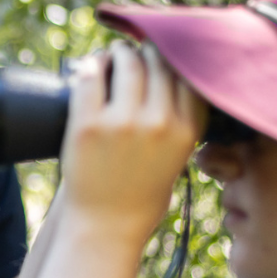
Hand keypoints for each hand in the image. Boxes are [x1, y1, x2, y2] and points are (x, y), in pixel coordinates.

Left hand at [61, 40, 202, 241]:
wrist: (105, 227)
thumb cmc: (140, 194)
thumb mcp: (177, 159)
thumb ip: (182, 125)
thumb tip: (174, 82)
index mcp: (186, 131)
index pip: (189, 76)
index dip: (177, 58)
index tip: (167, 53)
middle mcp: (159, 123)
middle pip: (159, 63)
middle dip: (148, 50)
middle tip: (134, 51)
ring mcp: (122, 123)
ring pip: (127, 63)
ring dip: (120, 51)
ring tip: (114, 53)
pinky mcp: (87, 125)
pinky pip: (90, 77)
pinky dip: (91, 64)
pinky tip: (91, 64)